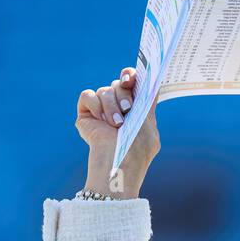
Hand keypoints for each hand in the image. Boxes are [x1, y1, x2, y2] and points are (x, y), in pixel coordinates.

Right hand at [75, 65, 160, 196]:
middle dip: (124, 94)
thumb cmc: (137, 151)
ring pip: (104, 90)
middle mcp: (118, 107)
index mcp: (135, 109)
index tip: (131, 79)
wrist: (117, 164)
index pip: (132, 82)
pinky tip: (101, 120)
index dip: (131, 75)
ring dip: (112, 106)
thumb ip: (149, 103)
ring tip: (116, 125)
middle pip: (119, 83)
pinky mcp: (86, 114)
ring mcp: (102, 110)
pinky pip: (88, 95)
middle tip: (128, 110)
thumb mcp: (148, 126)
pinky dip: (95, 105)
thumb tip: (153, 81)